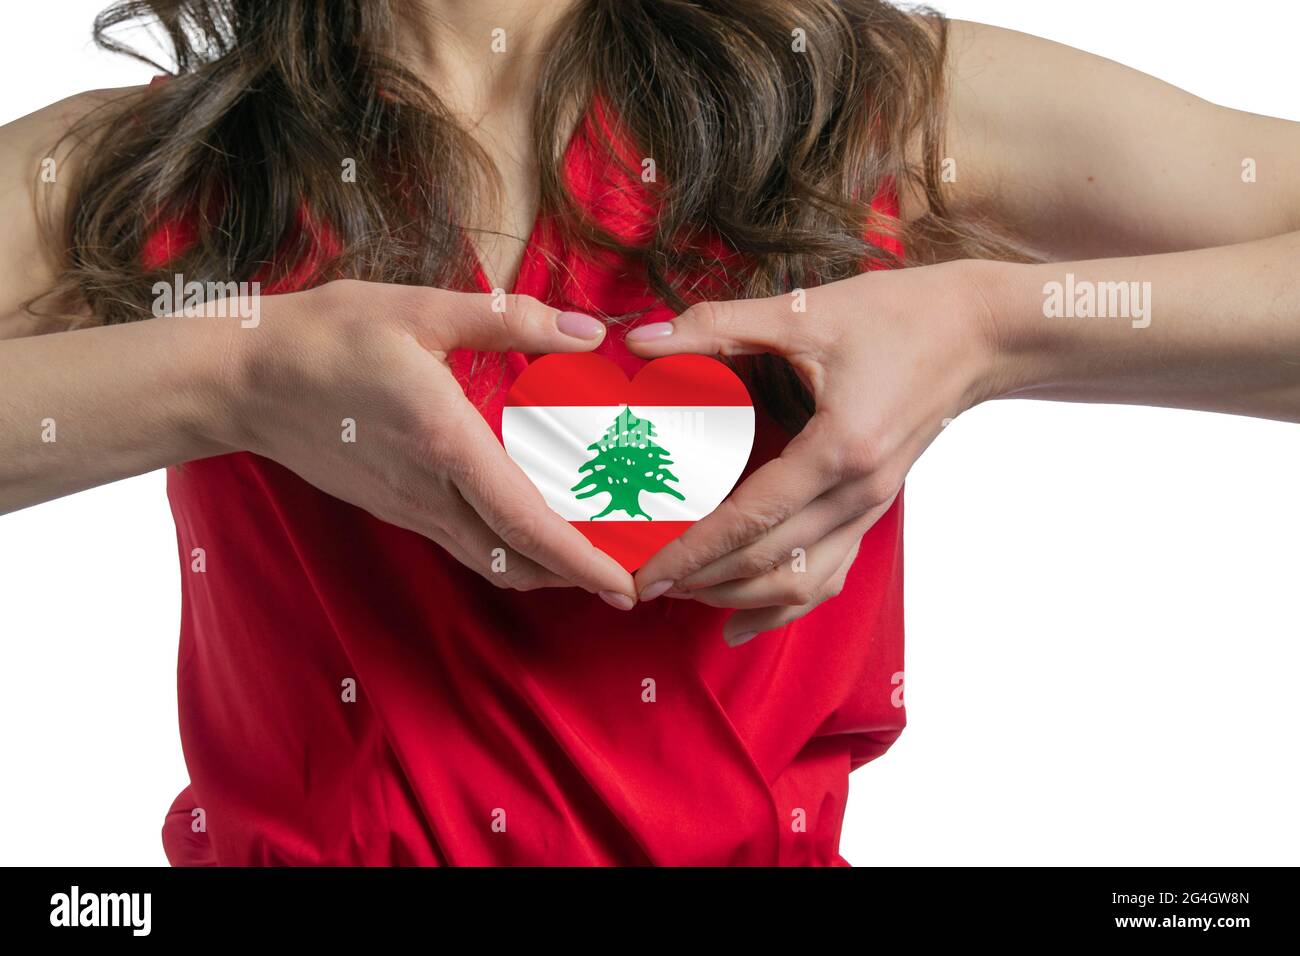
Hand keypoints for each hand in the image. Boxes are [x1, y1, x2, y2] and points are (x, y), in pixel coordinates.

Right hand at [219, 279, 636, 606]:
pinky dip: (511, 551)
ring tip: (596, 559)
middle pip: (517, 560)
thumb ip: (509, 321)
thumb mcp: (420, 309)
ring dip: (546, 570)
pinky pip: (465, 544)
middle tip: (632, 576)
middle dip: (578, 578)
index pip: (526, 522)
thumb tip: (588, 332)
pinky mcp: (396, 508)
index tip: (626, 585)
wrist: (241, 379)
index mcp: (445, 442)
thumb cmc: (327, 336)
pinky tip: (536, 529)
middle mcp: (429, 491)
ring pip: (490, 561)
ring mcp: (409, 508)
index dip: (581, 561)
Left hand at [625, 260, 1006, 641]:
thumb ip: (718, 325)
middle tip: (645, 582)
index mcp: (840, 449)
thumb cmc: (898, 316)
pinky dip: (784, 604)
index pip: (751, 519)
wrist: (980, 332)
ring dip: (739, 596)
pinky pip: (828, 574)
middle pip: (770, 561)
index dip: (693, 550)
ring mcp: (872, 508)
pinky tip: (742, 622)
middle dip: (702, 580)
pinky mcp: (874, 509)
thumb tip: (643, 337)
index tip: (646, 572)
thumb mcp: (804, 313)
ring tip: (685, 593)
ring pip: (801, 582)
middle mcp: (859, 493)